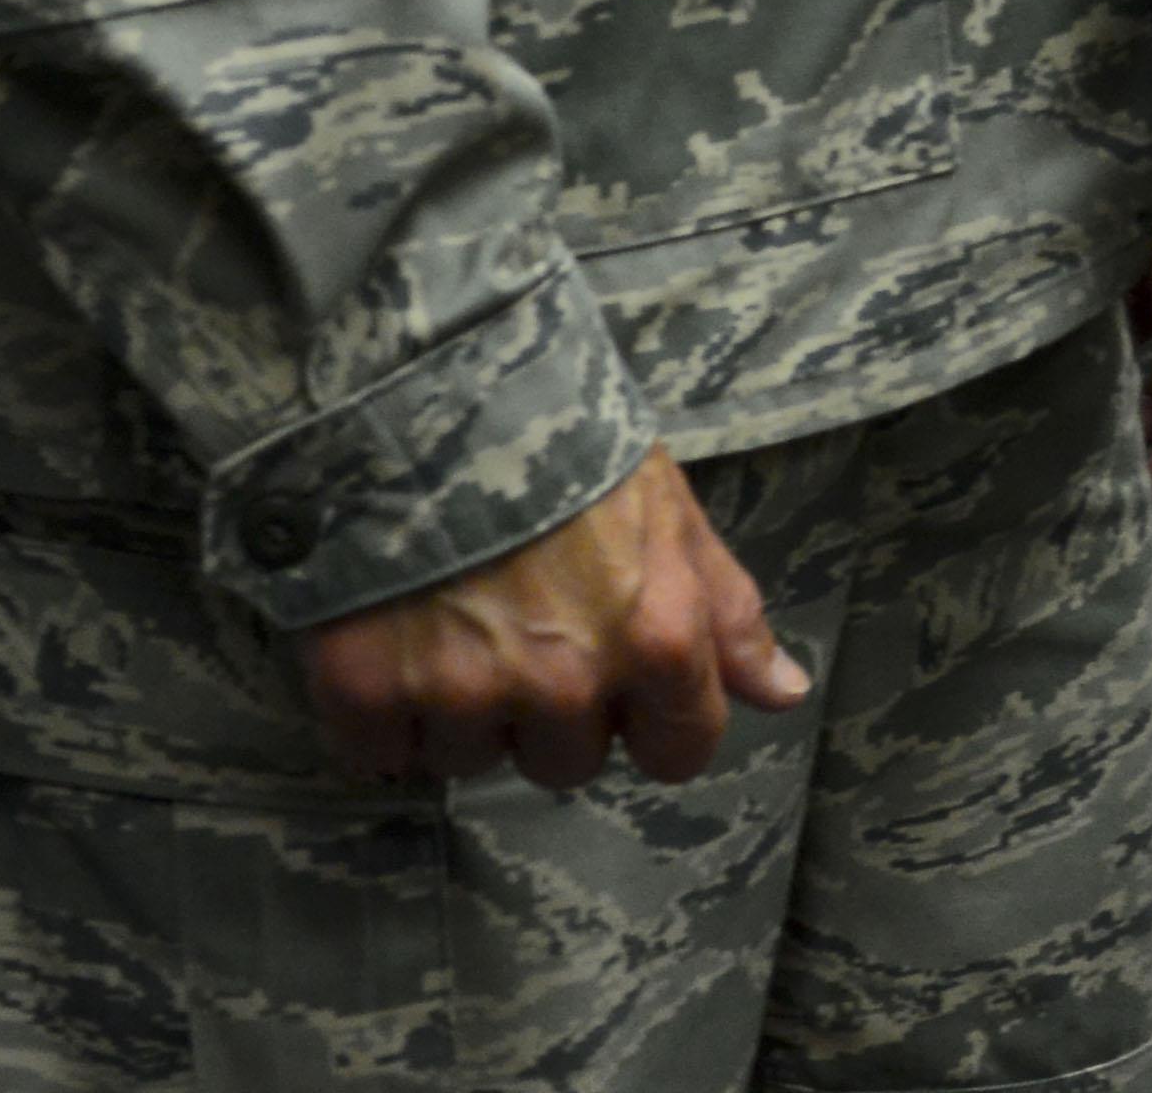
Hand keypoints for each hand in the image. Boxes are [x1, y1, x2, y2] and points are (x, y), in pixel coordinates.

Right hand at [299, 451, 801, 789]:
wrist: (428, 388)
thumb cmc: (566, 440)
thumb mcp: (669, 510)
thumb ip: (726, 613)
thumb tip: (783, 695)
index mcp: (656, 639)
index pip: (681, 752)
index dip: (653, 721)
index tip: (621, 680)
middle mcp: (566, 682)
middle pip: (569, 763)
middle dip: (550, 708)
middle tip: (521, 621)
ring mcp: (464, 694)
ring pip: (473, 758)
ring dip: (463, 707)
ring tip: (452, 611)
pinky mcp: (368, 694)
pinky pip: (382, 754)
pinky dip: (380, 711)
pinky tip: (390, 636)